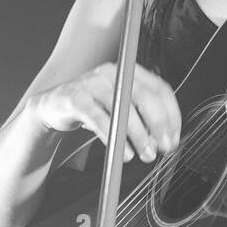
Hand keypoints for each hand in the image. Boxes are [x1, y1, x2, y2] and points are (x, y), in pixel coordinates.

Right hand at [30, 62, 180, 164]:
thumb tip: (162, 139)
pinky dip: (115, 139)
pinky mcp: (76, 99)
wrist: (52, 105)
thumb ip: (141, 116)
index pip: (160, 88)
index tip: (173, 137)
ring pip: (123, 110)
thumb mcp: (119, 106)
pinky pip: (100, 120)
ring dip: (139, 136)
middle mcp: (113, 72)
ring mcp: (92, 83)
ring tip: (145, 155)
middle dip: (159, 125)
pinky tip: (124, 154)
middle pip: (145, 96)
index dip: (171, 114)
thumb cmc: (92, 106)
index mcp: (128, 71)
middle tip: (163, 148)